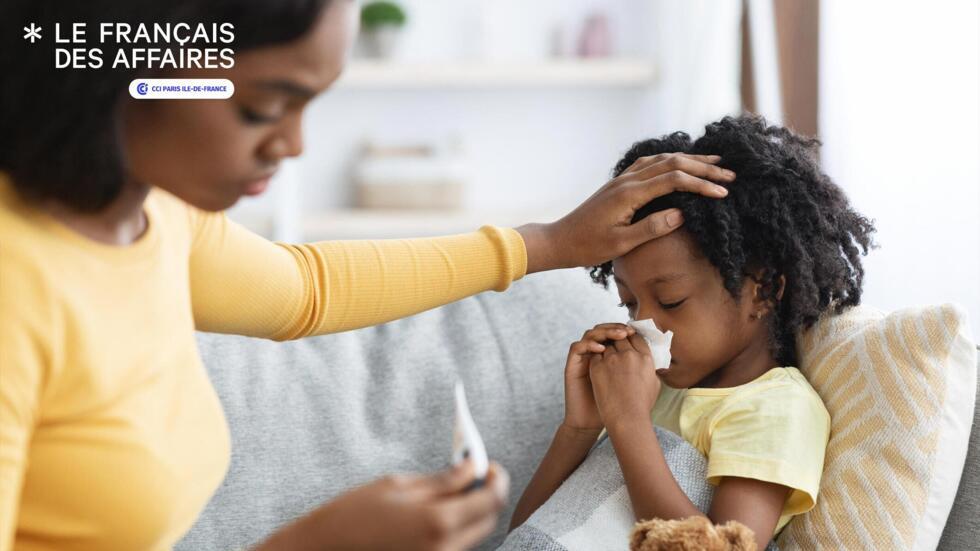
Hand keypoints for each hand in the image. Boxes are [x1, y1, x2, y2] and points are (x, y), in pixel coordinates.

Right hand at [255, 461, 508, 550]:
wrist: (323, 549)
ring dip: (470, 513)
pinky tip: (434, 515)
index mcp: (438, 521)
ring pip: (473, 536)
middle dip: (486, 496)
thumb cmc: (354, 513)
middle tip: (473, 476)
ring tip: (449, 494)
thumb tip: (473, 467)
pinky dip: (454, 529)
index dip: (496, 479)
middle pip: (488, 521)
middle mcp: (444, 548)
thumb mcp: (398, 485)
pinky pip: (454, 547)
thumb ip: (443, 479)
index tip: (490, 466)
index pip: (491, 499)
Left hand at [517, 153, 733, 272]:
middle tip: (730, 174)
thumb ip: (652, 228)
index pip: (674, 180)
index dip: (701, 184)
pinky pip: (649, 164)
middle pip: (672, 164)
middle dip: (703, 168)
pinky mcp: (619, 184)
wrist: (559, 240)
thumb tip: (682, 214)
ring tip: (714, 163)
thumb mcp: (622, 244)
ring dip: (689, 160)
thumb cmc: (588, 247)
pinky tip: (680, 164)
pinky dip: (670, 161)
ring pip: (661, 160)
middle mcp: (627, 181)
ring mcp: (622, 180)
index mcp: (629, 194)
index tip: (723, 193)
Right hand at [563, 323, 635, 432]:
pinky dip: (589, 345)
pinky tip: (601, 350)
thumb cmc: (613, 406)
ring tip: (618, 336)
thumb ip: (639, 371)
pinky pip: (577, 347)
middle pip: (603, 329)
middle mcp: (594, 353)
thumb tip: (656, 359)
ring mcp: (583, 358)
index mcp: (608, 355)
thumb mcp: (630, 385)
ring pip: (591, 333)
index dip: (625, 330)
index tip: (637, 331)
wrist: (592, 421)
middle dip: (616, 328)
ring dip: (604, 332)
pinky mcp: (572, 365)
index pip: (615, 334)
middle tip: (627, 331)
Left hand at [588, 333, 661, 426]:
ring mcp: (612, 360)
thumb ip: (650, 368)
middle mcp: (629, 355)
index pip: (637, 337)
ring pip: (607, 346)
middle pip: (620, 338)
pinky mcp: (597, 367)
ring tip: (606, 362)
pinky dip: (597, 359)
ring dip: (606, 351)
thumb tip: (647, 361)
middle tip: (614, 349)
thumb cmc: (642, 406)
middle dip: (617, 341)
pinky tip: (599, 369)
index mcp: (645, 358)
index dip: (630, 337)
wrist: (626, 419)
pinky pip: (595, 355)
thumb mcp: (654, 383)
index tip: (627, 340)